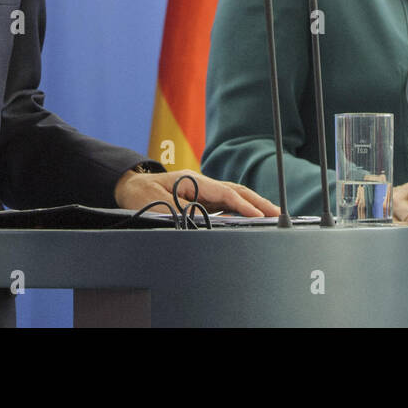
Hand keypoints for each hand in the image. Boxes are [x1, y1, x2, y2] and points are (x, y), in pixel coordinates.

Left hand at [114, 169, 279, 217]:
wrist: (129, 185)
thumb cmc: (140, 194)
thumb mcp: (155, 205)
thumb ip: (177, 214)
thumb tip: (196, 225)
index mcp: (194, 181)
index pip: (225, 193)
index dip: (243, 205)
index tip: (259, 216)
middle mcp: (201, 184)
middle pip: (236, 191)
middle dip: (257, 202)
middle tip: (278, 214)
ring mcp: (202, 191)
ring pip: (233, 196)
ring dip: (252, 205)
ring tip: (271, 216)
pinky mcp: (200, 199)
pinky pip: (225, 203)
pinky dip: (240, 209)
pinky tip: (250, 218)